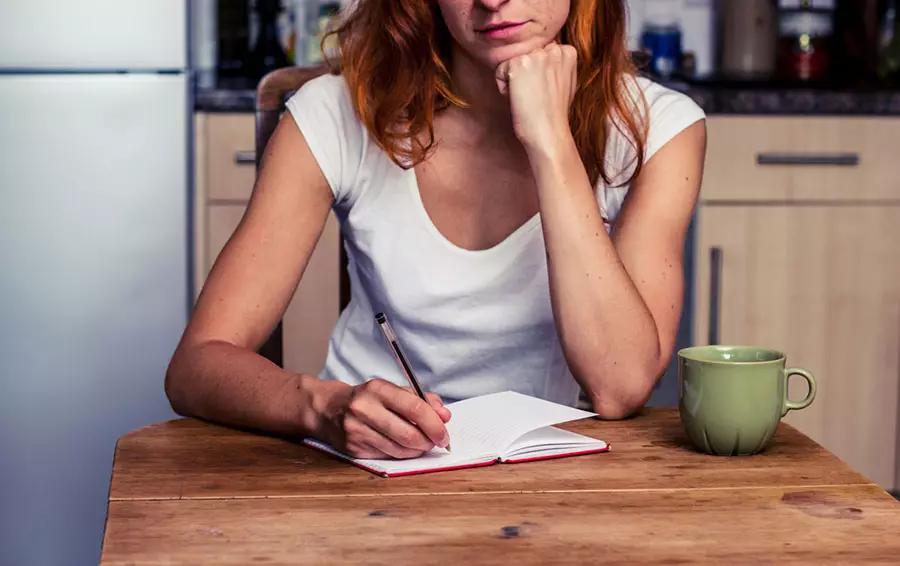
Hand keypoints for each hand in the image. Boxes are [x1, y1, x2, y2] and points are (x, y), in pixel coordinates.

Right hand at [317, 378, 450, 458]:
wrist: (328, 409)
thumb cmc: (367, 398)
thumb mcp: (392, 390)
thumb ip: (421, 400)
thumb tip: (444, 415)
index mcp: (377, 389)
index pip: (415, 408)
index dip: (435, 424)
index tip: (444, 433)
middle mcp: (364, 409)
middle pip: (408, 434)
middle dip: (429, 441)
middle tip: (437, 442)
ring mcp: (357, 431)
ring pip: (399, 450)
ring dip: (417, 450)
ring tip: (422, 444)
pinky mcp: (353, 449)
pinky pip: (387, 457)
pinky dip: (402, 454)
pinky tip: (404, 448)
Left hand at [495, 42, 577, 152]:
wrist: (549, 131)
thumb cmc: (554, 113)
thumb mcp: (564, 81)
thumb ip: (556, 65)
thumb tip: (544, 55)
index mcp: (567, 51)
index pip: (539, 53)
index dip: (538, 75)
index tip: (546, 91)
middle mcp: (553, 49)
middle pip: (525, 57)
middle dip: (526, 76)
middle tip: (537, 96)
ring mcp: (536, 55)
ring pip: (512, 64)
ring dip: (515, 81)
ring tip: (530, 97)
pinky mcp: (518, 63)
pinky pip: (499, 71)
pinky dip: (504, 88)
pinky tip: (520, 98)